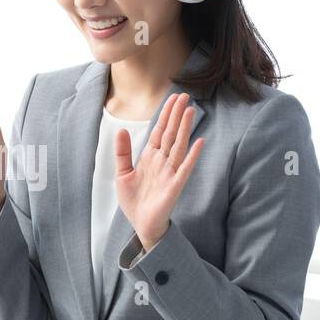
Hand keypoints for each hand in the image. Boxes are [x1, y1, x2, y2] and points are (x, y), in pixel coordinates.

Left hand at [115, 92, 204, 250]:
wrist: (140, 224)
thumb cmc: (134, 201)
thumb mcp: (122, 174)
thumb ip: (122, 153)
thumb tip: (121, 130)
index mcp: (150, 157)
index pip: (160, 131)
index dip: (166, 114)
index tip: (173, 97)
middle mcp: (162, 162)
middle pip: (170, 134)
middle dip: (176, 115)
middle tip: (185, 95)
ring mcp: (170, 173)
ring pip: (178, 146)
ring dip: (184, 129)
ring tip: (190, 111)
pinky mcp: (175, 186)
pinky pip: (184, 169)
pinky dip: (192, 156)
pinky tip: (199, 143)